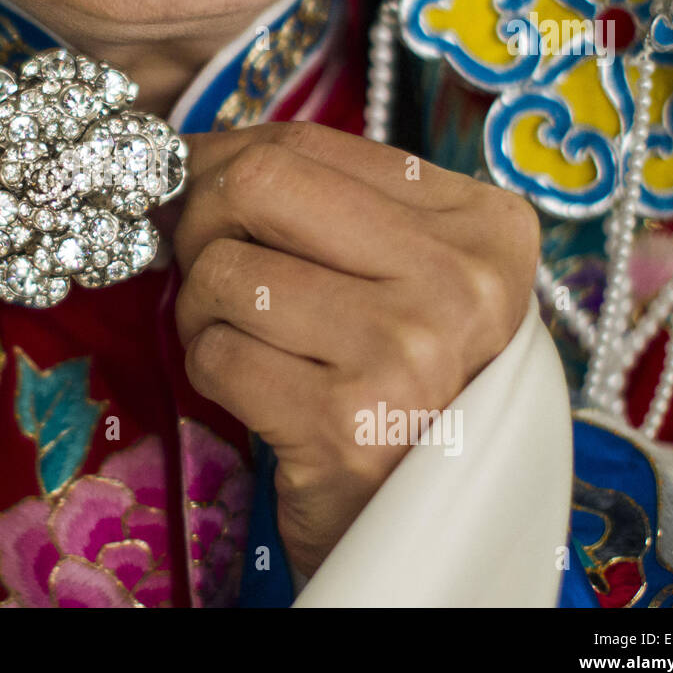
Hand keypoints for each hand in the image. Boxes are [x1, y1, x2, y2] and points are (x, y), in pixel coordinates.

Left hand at [173, 122, 538, 577]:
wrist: (423, 527)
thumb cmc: (400, 384)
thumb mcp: (403, 277)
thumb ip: (325, 205)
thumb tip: (187, 158)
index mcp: (484, 225)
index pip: (307, 146)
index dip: (220, 160)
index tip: (188, 184)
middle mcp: (461, 281)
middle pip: (256, 185)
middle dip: (197, 220)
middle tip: (201, 262)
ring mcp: (409, 352)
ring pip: (223, 271)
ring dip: (202, 309)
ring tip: (246, 339)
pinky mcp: (347, 425)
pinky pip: (214, 353)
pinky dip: (209, 369)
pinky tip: (255, 392)